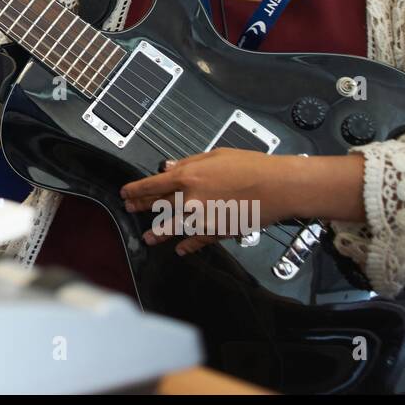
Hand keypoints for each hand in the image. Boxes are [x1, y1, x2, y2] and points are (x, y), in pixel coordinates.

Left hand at [120, 150, 299, 255]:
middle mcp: (191, 199)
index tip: (126, 193)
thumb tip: (168, 166)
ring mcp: (202, 218)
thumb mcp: (216, 155)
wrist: (278, 187)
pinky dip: (187, 246)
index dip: (135, 190)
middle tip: (130, 209)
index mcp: (188, 176)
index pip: (152, 184)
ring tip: (148, 238)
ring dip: (157, 233)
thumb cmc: (252, 167)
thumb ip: (188, 162)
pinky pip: (196, 241)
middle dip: (142, 207)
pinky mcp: (217, 232)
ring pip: (172, 227)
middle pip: (158, 205)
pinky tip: (180, 249)